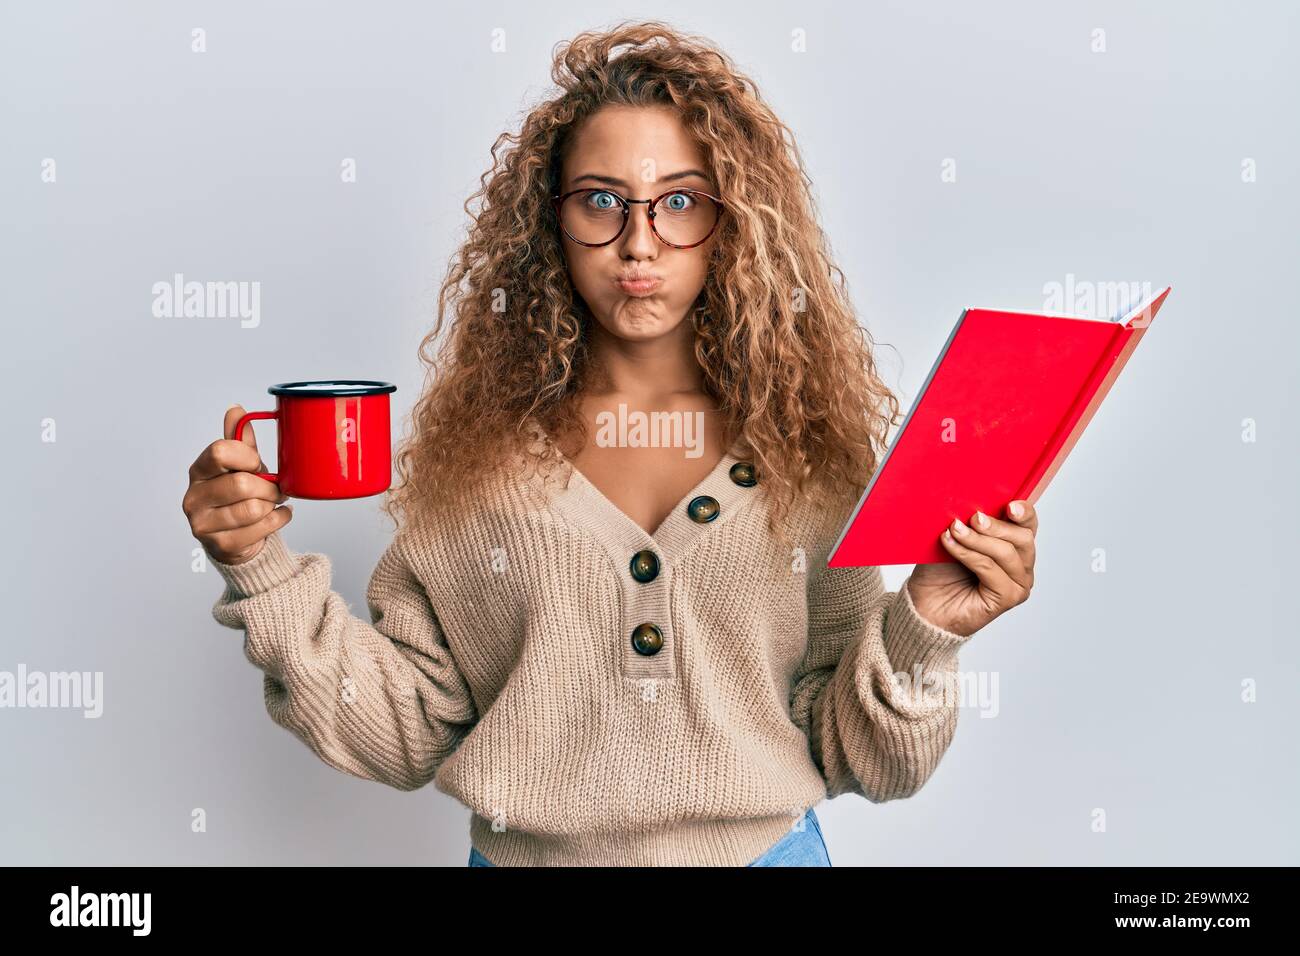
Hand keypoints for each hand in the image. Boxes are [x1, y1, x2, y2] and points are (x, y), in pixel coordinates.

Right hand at [182, 404, 292, 564]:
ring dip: (273, 505)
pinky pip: (260, 529)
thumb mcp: (241, 466)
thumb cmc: (240, 497)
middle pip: (241, 484)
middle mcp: (193, 497)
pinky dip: (279, 520)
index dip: (247, 456)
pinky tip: (278, 516)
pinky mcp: (219, 545)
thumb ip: (239, 442)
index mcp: (198, 471)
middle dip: (268, 487)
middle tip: (276, 489)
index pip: (220, 452)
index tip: (257, 463)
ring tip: (274, 503)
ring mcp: (202, 524)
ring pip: (253, 508)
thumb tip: (235, 409)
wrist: (238, 540)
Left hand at [906, 500, 1037, 636]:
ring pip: (1006, 553)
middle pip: (1022, 538)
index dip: (1024, 512)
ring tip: (954, 530)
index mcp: (1015, 546)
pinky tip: (950, 545)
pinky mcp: (1008, 598)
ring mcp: (1018, 584)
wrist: (926, 606)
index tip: (1010, 505)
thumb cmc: (940, 572)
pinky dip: (969, 555)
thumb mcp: (955, 538)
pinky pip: (991, 570)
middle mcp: (1022, 565)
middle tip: (973, 517)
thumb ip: (969, 522)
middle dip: (996, 526)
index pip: (1029, 524)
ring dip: (977, 540)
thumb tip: (967, 501)